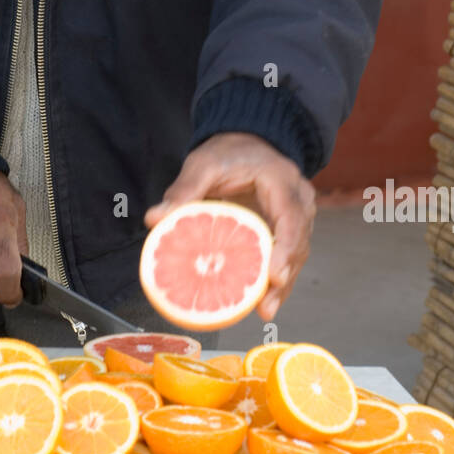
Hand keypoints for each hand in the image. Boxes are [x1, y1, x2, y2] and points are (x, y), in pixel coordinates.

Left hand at [143, 132, 315, 321]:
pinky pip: (286, 257)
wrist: (246, 141)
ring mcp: (297, 216)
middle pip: (299, 244)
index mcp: (282, 180)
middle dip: (283, 278)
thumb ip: (183, 190)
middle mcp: (298, 200)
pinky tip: (260, 302)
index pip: (292, 218)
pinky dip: (275, 280)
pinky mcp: (287, 230)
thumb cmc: (228, 152)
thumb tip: (154, 218)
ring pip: (296, 255)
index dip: (286, 250)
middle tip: (264, 307)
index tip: (273, 276)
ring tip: (263, 311)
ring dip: (281, 286)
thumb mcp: (204, 164)